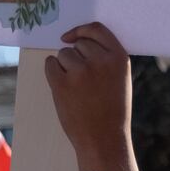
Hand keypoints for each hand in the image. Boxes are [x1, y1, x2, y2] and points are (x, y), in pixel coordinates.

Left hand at [44, 20, 139, 170]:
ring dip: (64, 67)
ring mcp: (80, 71)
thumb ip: (105, 59)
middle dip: (76, 57)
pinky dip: (53, 73)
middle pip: (78, 44)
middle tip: (82, 80)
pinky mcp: (62, 83)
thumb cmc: (111, 111)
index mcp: (118, 59)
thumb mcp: (119, 80)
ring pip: (63, 54)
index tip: (70, 37)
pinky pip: (50, 64)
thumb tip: (78, 41)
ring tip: (76, 88)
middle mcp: (100, 61)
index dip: (81, 31)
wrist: (103, 140)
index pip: (97, 30)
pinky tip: (64, 88)